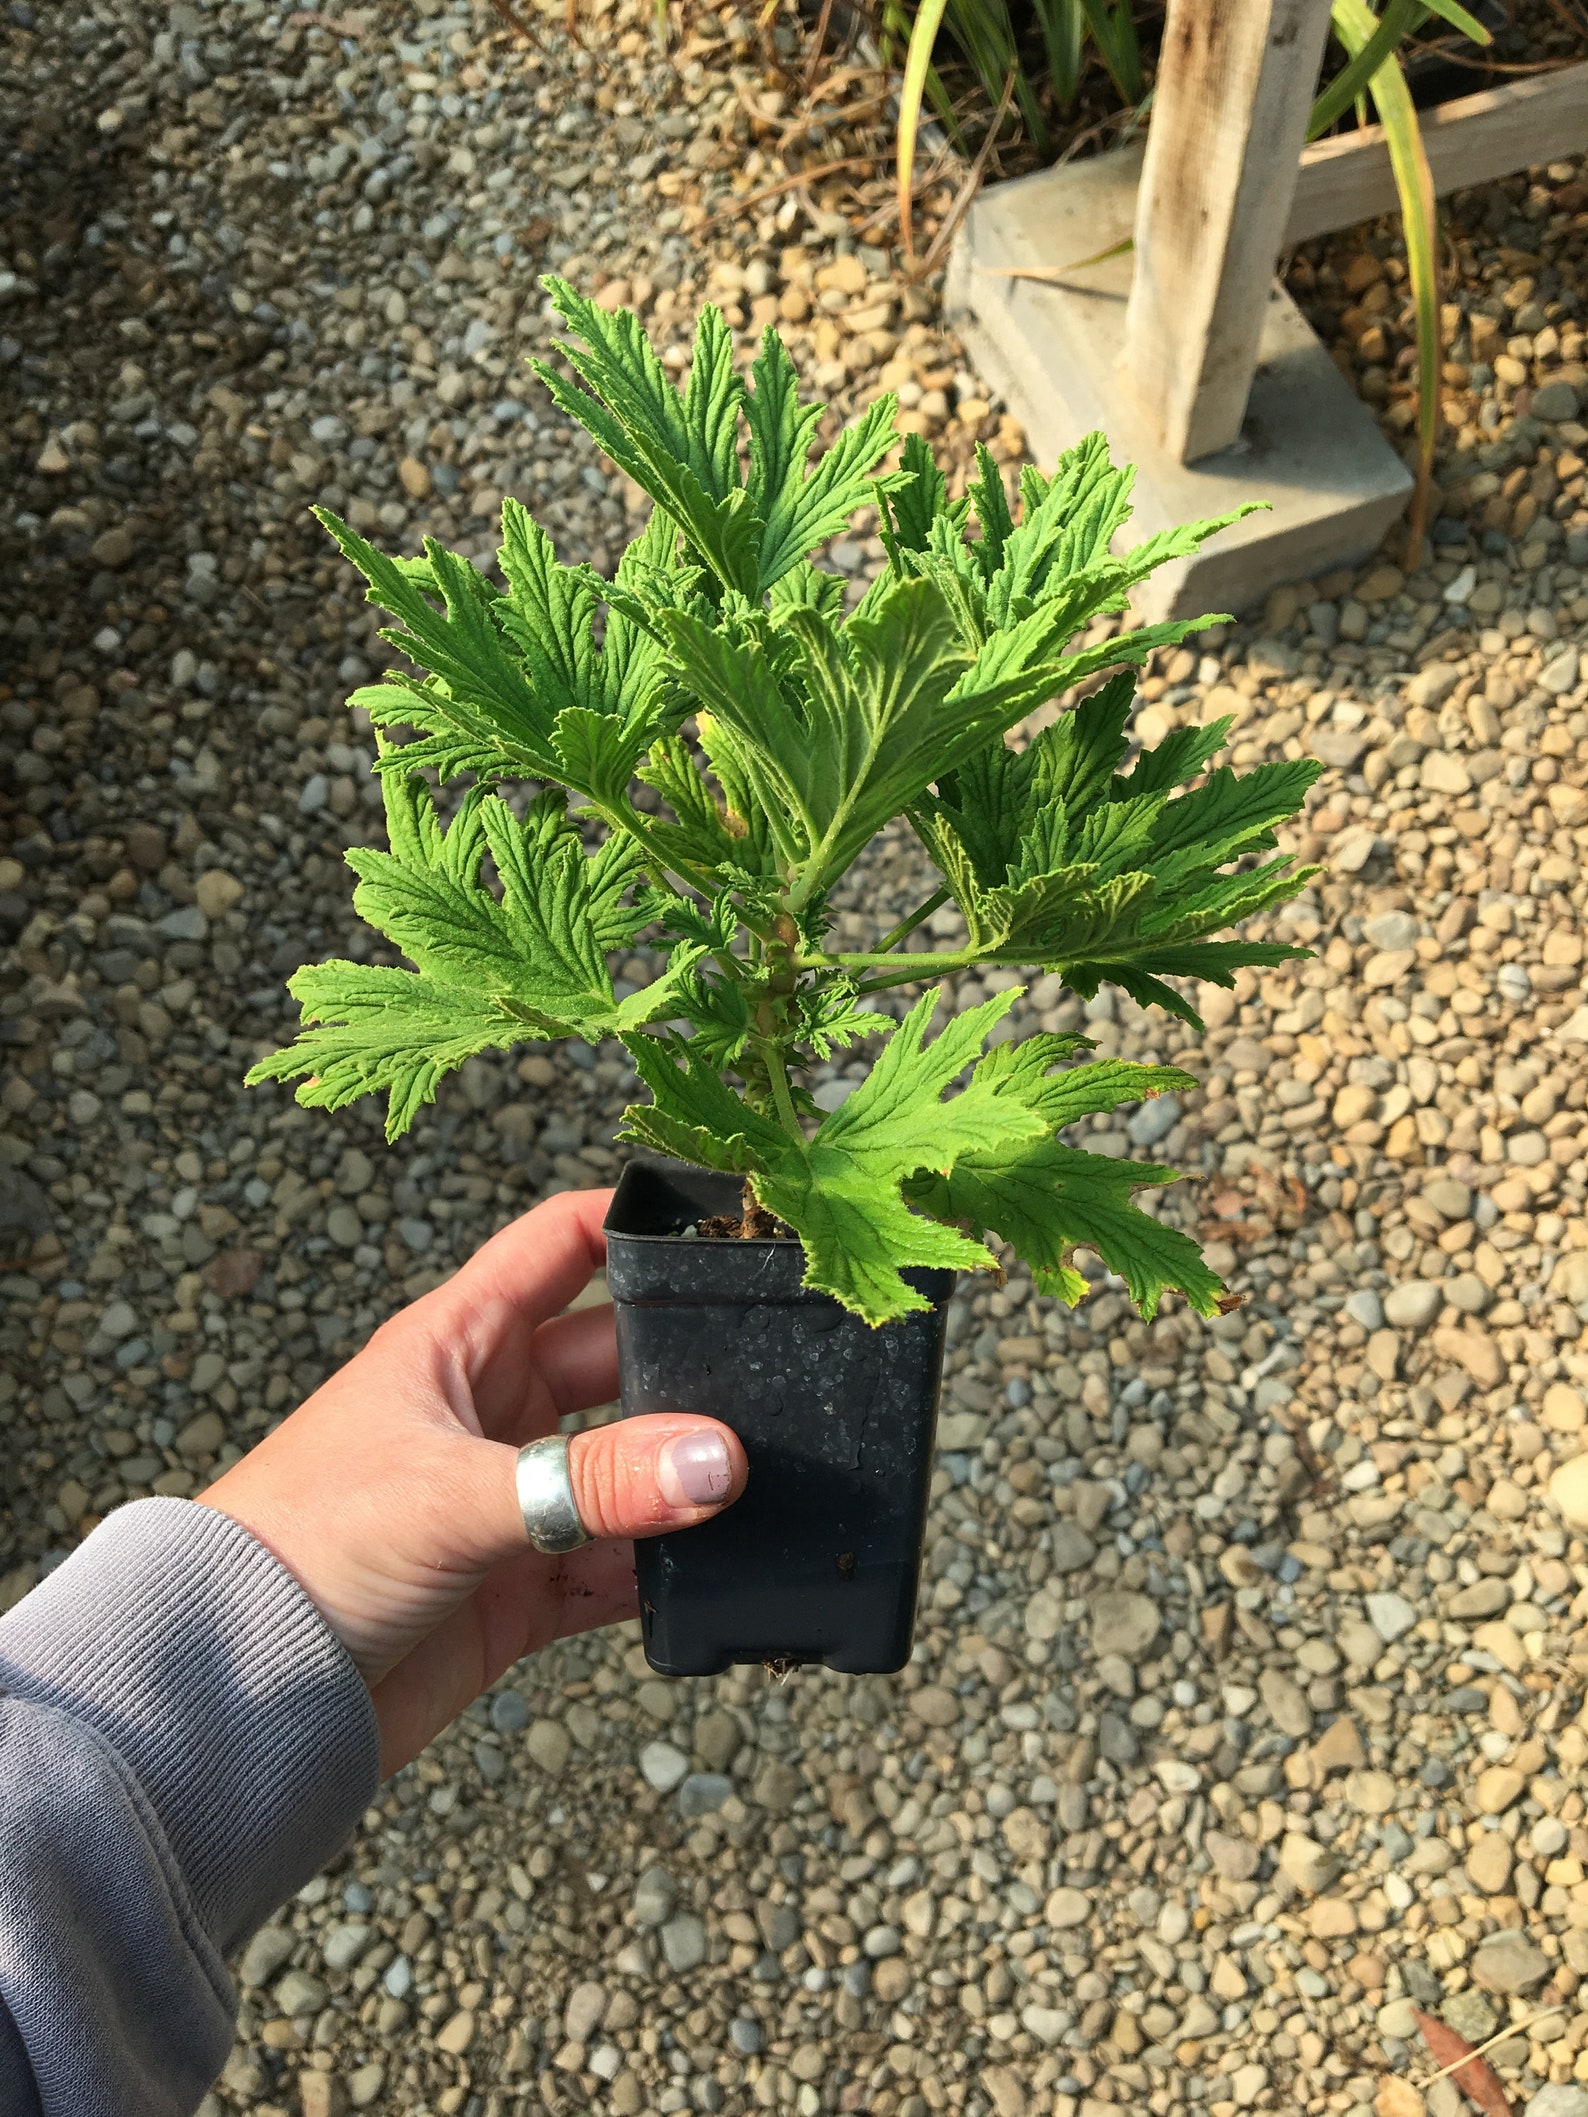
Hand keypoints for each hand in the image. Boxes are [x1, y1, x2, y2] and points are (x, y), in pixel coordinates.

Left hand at [200, 1189, 745, 1774]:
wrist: (235, 1698)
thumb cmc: (305, 1547)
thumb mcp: (454, 1495)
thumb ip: (595, 1482)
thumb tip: (720, 1461)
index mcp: (458, 1342)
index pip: (561, 1245)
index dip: (634, 1222)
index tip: (726, 1224)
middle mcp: (492, 1409)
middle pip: (618, 1357)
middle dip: (688, 1365)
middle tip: (780, 1376)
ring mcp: (512, 1498)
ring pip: (629, 1467)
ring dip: (685, 1478)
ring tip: (768, 1480)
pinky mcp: (523, 1589)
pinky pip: (619, 1566)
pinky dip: (665, 1571)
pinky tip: (717, 1572)